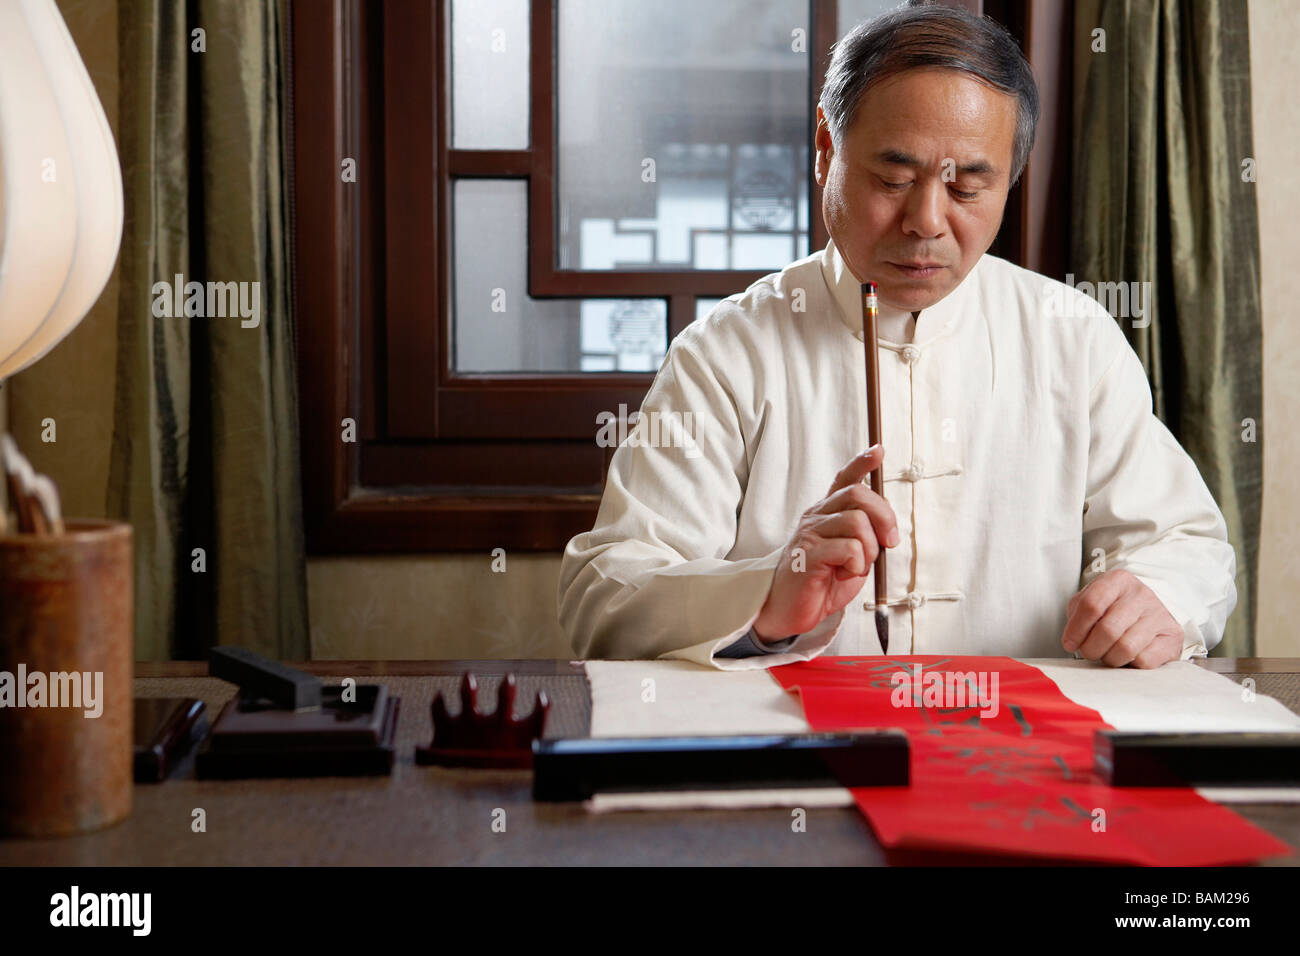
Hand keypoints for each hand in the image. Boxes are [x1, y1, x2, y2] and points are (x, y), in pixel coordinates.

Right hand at [753, 445, 898, 642]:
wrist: (788, 610)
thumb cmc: (821, 582)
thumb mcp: (851, 555)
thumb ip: (865, 537)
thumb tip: (889, 530)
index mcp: (826, 514)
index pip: (843, 479)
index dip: (862, 463)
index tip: (879, 450)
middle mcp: (816, 517)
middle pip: (858, 495)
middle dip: (884, 517)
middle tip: (889, 542)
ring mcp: (809, 534)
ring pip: (857, 522)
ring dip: (869, 549)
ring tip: (857, 567)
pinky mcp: (808, 555)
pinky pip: (849, 549)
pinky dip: (857, 565)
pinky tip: (844, 575)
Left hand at [1061, 569, 1183, 667]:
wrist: (1150, 612)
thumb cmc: (1114, 608)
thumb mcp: (1092, 602)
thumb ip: (1078, 615)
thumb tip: (1071, 641)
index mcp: (1118, 581)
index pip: (1091, 604)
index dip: (1076, 629)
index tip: (1069, 643)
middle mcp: (1141, 594)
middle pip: (1108, 629)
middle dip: (1091, 648)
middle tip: (1089, 652)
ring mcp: (1160, 615)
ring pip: (1126, 647)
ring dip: (1110, 658)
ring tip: (1108, 654)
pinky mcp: (1173, 636)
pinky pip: (1144, 660)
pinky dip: (1131, 664)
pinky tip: (1128, 656)